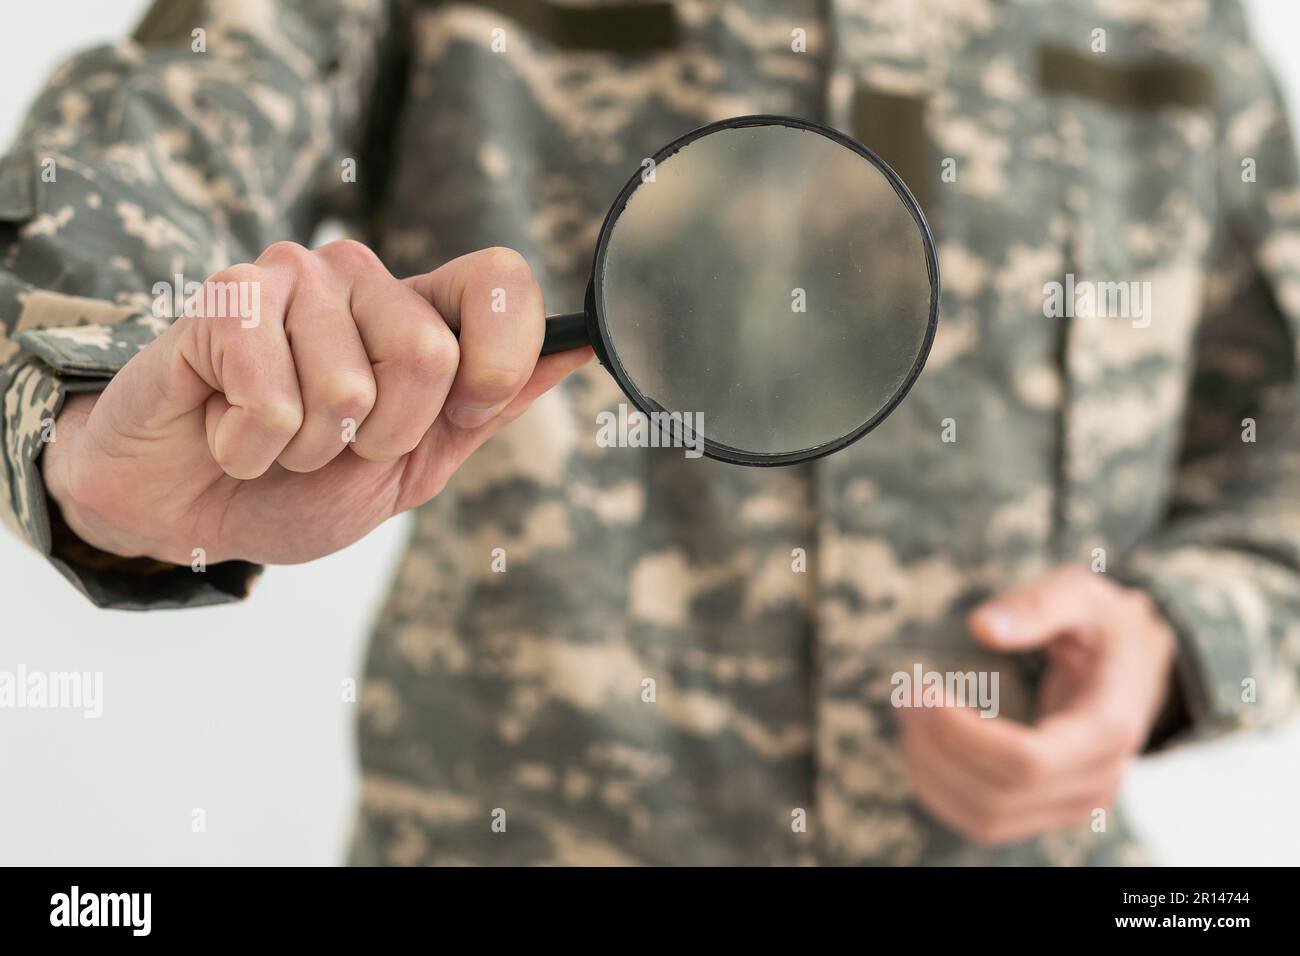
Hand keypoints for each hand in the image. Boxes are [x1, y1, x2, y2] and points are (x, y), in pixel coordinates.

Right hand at [42, 241, 591, 565]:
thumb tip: (584, 346)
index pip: (502, 279)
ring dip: (310, 447)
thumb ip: (490, 404)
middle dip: (386, 435)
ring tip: (275, 435)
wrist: (189, 511)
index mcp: (418, 310)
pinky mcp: (225, 297)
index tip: (463, 411)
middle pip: (432, 353)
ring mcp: (293, 277)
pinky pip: (272, 396)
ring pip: (348, 387)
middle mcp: (362, 277)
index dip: (500, 359)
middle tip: (338, 441)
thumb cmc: (299, 484)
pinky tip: (229, 429)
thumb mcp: (416, 462)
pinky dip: (251, 444)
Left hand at [897, 566, 1177, 845]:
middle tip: (904, 695)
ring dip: (933, 772)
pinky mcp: (1048, 809)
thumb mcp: (1082, 595)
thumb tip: (982, 628)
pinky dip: (940, 790)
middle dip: (938, 747)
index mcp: (1110, 728)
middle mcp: (1097, 779)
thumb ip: (1038, 605)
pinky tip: (919, 746)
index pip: (1029, 761)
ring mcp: (1073, 802)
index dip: (964, 733)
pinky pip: (984, 822)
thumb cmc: (1103, 625)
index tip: (922, 689)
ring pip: (986, 818)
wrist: (1134, 662)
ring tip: (907, 716)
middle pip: (999, 793)